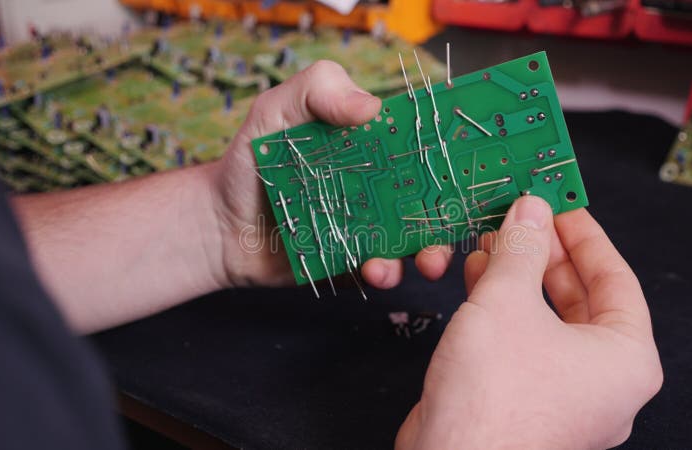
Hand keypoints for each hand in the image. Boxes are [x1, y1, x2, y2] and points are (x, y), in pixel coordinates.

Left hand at [208, 60, 453, 288]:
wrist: (219, 224)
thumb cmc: (250, 160)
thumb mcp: (277, 110)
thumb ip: (318, 90)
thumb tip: (372, 107)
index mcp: (371, 146)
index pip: (422, 147)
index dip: (450, 156)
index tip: (471, 167)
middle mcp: (378, 186)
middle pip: (431, 199)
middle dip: (450, 217)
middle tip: (448, 230)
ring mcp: (368, 226)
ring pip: (414, 240)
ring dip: (426, 253)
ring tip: (414, 261)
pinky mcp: (353, 261)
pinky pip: (381, 268)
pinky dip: (386, 272)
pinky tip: (373, 269)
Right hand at [396, 196, 662, 449]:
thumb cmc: (494, 403)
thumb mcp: (507, 302)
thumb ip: (521, 250)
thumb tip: (530, 212)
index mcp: (626, 360)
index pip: (616, 278)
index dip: (585, 236)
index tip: (563, 206)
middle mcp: (603, 382)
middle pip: (580, 297)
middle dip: (546, 254)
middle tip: (524, 219)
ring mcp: (564, 396)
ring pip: (547, 319)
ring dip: (519, 277)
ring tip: (494, 241)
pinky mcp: (526, 402)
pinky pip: (524, 342)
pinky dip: (505, 308)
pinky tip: (478, 278)